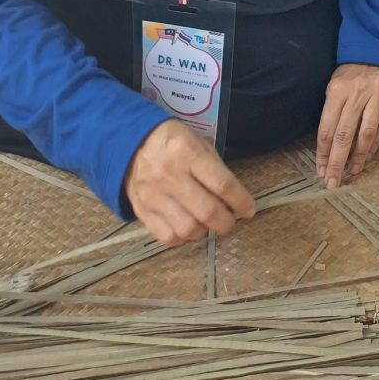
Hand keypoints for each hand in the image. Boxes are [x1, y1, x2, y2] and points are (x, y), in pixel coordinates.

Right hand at [124, 119, 254, 246]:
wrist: (130, 144)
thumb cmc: (171, 142)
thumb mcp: (196, 141)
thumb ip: (214, 167)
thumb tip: (234, 196)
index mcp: (189, 154)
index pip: (222, 184)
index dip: (240, 201)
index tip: (249, 210)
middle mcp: (171, 176)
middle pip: (207, 211)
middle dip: (226, 223)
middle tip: (231, 222)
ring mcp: (155, 196)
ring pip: (188, 229)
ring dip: (204, 231)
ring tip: (207, 224)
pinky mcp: (142, 211)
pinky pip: (167, 236)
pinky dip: (183, 238)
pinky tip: (188, 228)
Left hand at [315, 63, 378, 187]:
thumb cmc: (351, 72)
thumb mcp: (335, 85)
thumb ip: (332, 111)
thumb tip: (328, 145)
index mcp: (336, 91)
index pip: (327, 129)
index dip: (323, 153)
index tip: (320, 170)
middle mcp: (355, 95)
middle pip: (343, 136)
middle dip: (337, 162)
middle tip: (332, 182)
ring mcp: (375, 98)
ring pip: (364, 135)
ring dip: (357, 158)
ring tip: (352, 172)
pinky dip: (372, 146)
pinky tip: (366, 157)